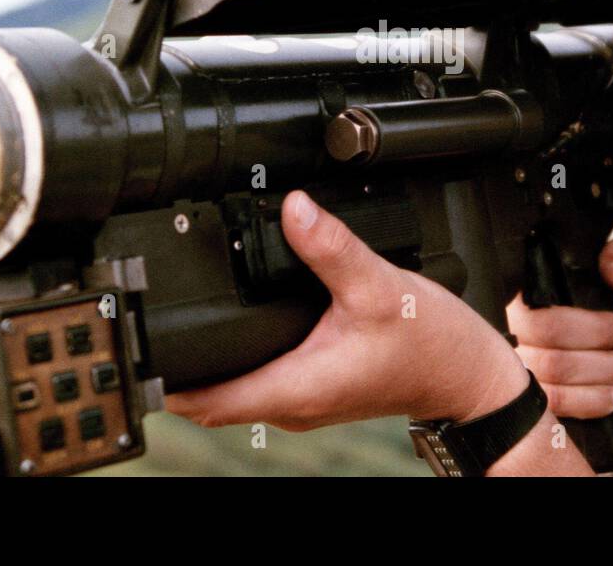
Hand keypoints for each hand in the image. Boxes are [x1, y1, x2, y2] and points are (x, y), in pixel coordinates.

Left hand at [166, 190, 529, 430]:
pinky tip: (241, 328)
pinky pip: (261, 384)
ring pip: (236, 393)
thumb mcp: (379, 286)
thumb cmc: (432, 345)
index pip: (211, 401)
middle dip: (180, 372)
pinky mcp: (317, 389)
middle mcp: (295, 402)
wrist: (468, 374)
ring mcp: (305, 400)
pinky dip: (240, 363)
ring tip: (186, 323)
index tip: (144, 355)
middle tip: (153, 327)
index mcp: (299, 386)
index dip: (171, 382)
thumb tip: (295, 209)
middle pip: (213, 400)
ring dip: (210, 368)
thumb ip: (331, 247)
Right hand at [505, 238, 612, 418]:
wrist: (562, 311)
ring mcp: (508, 369)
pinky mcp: (518, 395)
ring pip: (552, 391)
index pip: (547, 323)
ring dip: (597, 389)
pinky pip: (552, 409)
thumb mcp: (598, 263)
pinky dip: (586, 406)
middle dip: (603, 364)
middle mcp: (505, 336)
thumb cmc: (577, 289)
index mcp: (518, 299)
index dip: (594, 331)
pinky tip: (610, 399)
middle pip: (552, 362)